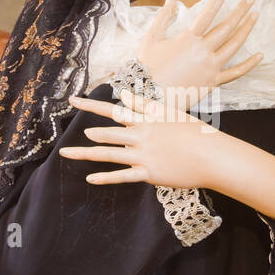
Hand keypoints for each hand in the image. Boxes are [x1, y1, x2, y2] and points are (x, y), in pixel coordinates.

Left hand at [59, 89, 220, 187]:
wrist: (212, 155)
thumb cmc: (195, 133)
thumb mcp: (170, 113)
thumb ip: (145, 105)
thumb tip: (124, 95)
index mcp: (147, 120)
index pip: (114, 109)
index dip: (91, 105)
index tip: (72, 100)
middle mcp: (142, 135)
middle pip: (108, 132)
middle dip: (85, 132)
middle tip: (62, 137)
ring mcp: (144, 155)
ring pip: (110, 153)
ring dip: (87, 154)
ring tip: (67, 154)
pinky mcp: (150, 173)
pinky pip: (123, 176)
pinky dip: (106, 177)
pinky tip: (90, 178)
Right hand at [135, 0, 262, 108]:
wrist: (148, 96)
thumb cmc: (147, 67)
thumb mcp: (152, 38)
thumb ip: (164, 16)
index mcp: (188, 39)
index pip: (209, 11)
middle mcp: (203, 51)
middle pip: (227, 26)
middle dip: (241, 10)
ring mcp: (210, 67)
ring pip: (234, 45)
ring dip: (246, 29)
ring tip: (255, 16)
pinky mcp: (213, 82)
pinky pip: (236, 73)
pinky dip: (249, 65)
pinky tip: (260, 56)